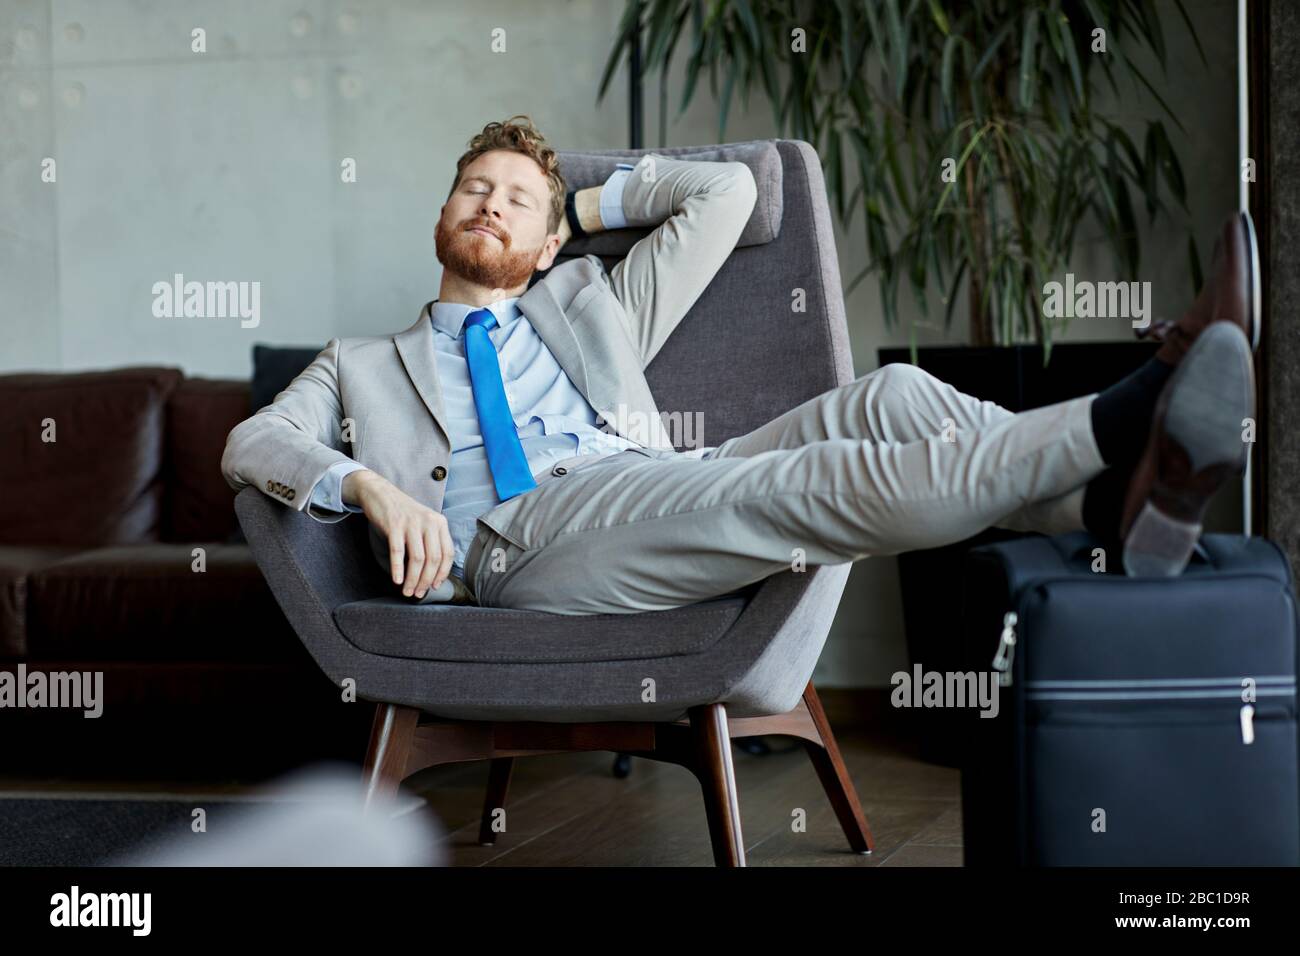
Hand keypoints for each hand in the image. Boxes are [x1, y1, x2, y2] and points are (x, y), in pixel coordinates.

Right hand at [343, 469, 452, 597]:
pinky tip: (396, 580)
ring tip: (407, 591)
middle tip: (418, 593)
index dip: (442, 573)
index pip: (447, 554)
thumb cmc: (403, 514)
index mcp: (440, 523)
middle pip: (433, 559)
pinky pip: (398, 551)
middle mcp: (429, 522)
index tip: (435, 586)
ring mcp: (412, 523)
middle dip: (426, 580)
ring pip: (417, 558)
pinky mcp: (395, 524)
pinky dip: (398, 568)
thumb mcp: (424, 524)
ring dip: (412, 579)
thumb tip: (433, 574)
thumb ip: (431, 542)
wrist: (381, 493)